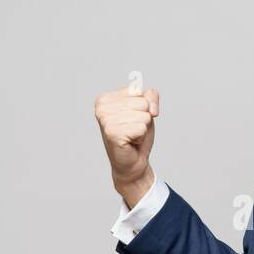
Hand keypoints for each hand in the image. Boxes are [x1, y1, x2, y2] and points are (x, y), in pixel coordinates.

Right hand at [94, 84, 159, 207]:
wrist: (133, 162)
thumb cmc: (137, 135)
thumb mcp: (146, 110)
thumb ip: (150, 96)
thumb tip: (151, 108)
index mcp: (105, 99)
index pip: (138, 91)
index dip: (143, 106)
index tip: (132, 119)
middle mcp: (102, 108)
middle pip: (142, 103)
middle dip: (143, 118)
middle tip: (132, 130)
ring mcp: (105, 120)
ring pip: (144, 115)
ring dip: (142, 128)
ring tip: (132, 136)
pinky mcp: (112, 133)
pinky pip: (141, 127)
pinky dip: (141, 137)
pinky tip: (131, 142)